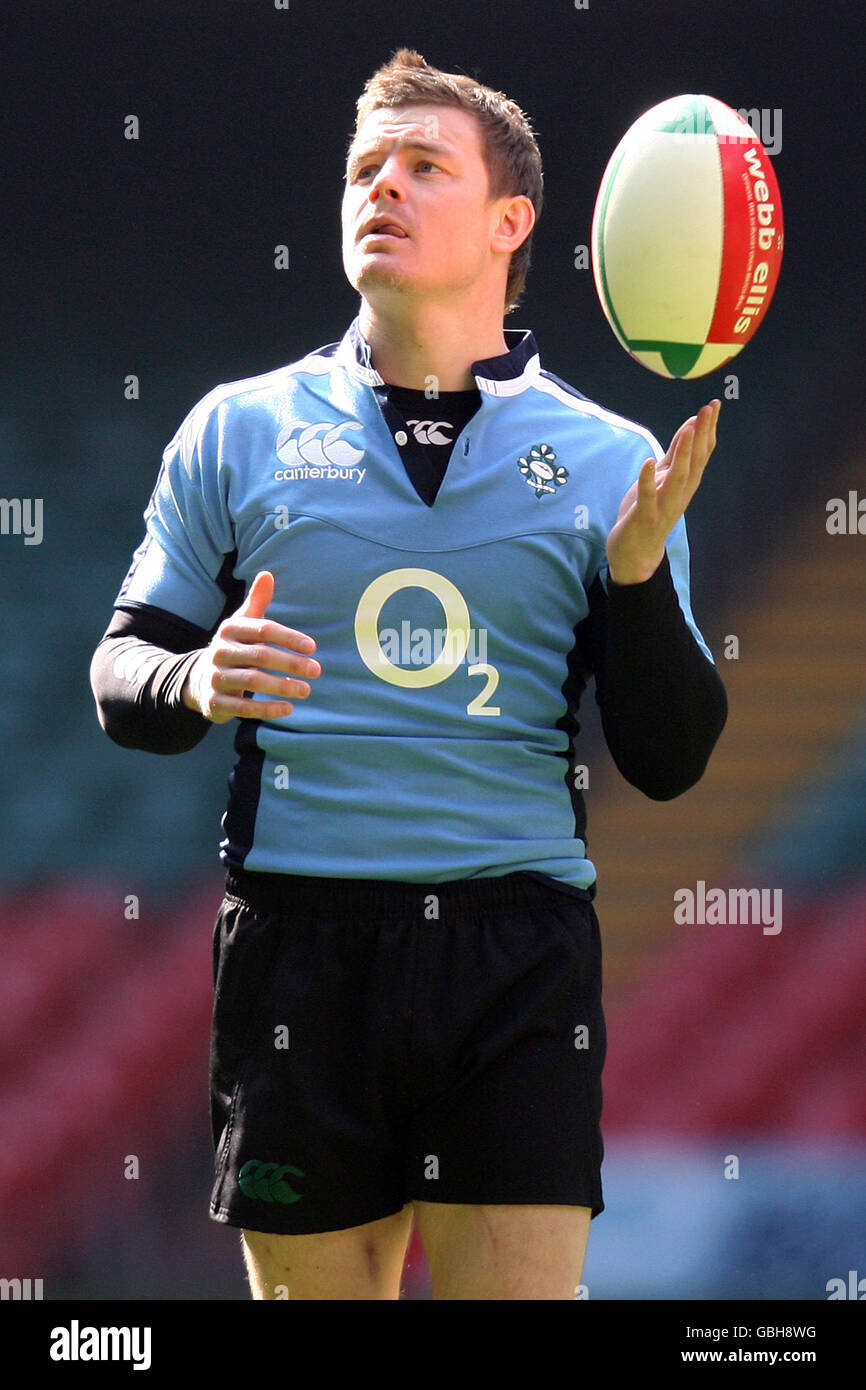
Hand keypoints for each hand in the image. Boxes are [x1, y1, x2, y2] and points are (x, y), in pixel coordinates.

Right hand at [182, 571, 320, 722]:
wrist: (199, 679)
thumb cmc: (233, 648)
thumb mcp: (242, 624)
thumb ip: (257, 602)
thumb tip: (267, 574)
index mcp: (229, 629)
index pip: (263, 629)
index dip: (289, 638)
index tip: (312, 647)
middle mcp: (219, 652)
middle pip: (260, 656)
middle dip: (291, 663)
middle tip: (316, 670)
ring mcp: (216, 678)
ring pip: (253, 682)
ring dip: (282, 686)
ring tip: (306, 690)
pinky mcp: (215, 702)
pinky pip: (243, 708)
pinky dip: (267, 709)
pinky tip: (288, 708)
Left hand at [606, 399, 719, 584]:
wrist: (636, 553)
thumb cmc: (649, 511)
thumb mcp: (663, 479)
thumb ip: (675, 455)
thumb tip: (691, 426)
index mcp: (685, 484)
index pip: (702, 453)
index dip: (708, 429)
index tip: (714, 405)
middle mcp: (680, 493)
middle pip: (695, 461)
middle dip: (702, 434)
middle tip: (709, 408)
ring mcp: (664, 506)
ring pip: (677, 477)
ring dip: (683, 453)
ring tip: (688, 429)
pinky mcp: (644, 517)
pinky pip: (647, 496)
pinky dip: (648, 479)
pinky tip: (648, 462)